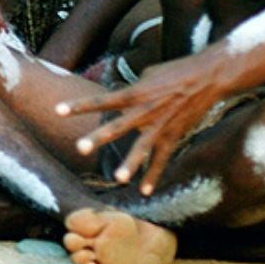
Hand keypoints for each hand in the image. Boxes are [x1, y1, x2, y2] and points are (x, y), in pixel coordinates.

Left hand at [55, 52, 227, 194]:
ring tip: (118, 179)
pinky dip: (154, 176)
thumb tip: (117, 99)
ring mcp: (160, 126)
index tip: (57, 110)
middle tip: (79, 148)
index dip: (79, 105)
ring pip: (142, 148)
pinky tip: (145, 192)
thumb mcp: (145, 76)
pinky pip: (162, 160)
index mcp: (134, 93)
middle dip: (98, 138)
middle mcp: (144, 111)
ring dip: (130, 164)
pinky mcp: (174, 136)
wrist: (206, 77)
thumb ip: (129, 91)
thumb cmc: (172, 71)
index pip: (101, 100)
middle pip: (117, 127)